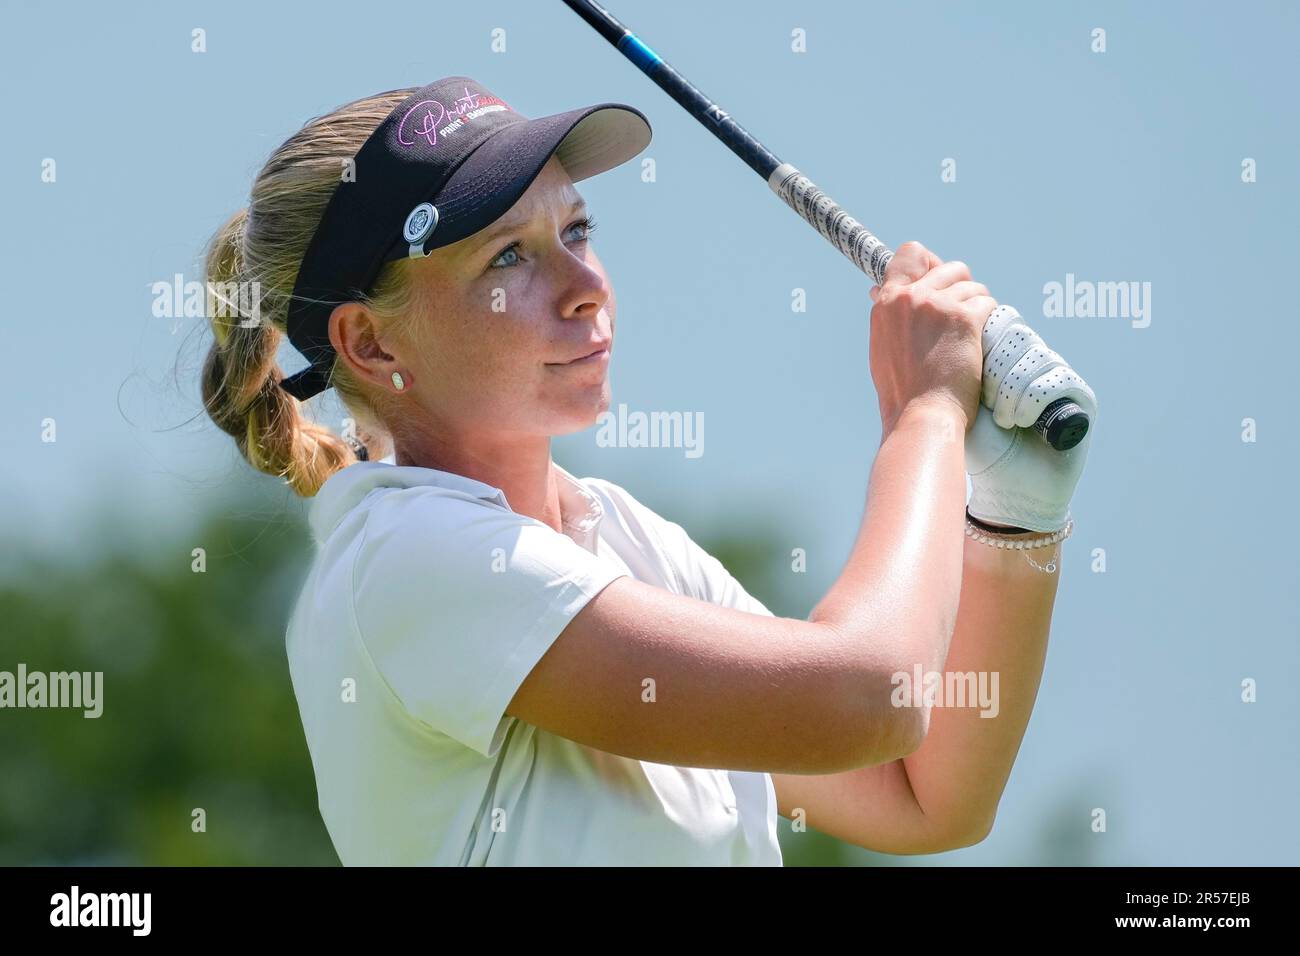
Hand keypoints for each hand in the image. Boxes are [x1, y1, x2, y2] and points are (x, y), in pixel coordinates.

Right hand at [868, 241, 994, 438]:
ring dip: (977, 305)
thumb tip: (878, 290)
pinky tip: (980, 338)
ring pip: (972, 286)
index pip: (910, 254)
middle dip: (961, 286)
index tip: (938, 279)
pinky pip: (986, 302)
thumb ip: (887, 315)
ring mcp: (937, 306)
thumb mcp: (881, 346)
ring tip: (970, 333)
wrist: (921, 414)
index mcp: (887, 303)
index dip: (930, 262)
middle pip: (950, 267)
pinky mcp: (964, 318)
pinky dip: (989, 318)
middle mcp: (910, 298)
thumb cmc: (902, 390)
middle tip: (962, 313)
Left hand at [965, 305, 1097, 532]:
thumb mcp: (960, 399)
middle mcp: (1035, 361)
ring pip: (1034, 355)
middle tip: (986, 402)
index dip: (982, 344)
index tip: (967, 377)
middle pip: (1017, 332)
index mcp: (1005, 356)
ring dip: (1012, 391)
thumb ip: (958, 361)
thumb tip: (947, 319)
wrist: (1006, 488)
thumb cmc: (979, 447)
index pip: (1000, 320)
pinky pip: (1057, 377)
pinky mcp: (1081, 397)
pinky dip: (1033, 400)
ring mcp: (1059, 376)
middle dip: (996, 369)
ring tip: (1003, 419)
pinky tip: (1022, 422)